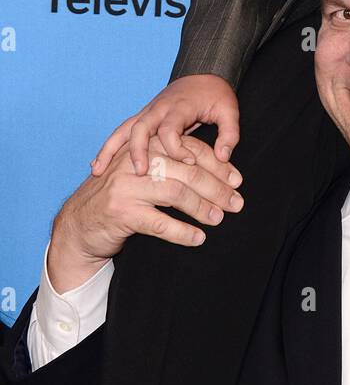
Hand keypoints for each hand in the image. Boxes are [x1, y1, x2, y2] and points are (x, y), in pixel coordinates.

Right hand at [49, 133, 244, 292]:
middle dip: (217, 187)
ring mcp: (126, 186)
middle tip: (237, 203)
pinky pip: (159, 223)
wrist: (77, 225)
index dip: (217, 165)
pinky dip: (182, 232)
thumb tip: (217, 171)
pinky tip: (198, 238)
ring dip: (203, 207)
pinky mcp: (121, 212)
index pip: (189, 150)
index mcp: (144, 146)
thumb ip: (169, 165)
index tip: (237, 180)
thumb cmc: (118, 198)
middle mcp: (134, 161)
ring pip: (176, 193)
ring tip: (219, 218)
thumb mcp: (141, 174)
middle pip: (187, 170)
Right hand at [90, 74, 239, 177]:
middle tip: (140, 173)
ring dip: (110, 149)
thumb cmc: (216, 95)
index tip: (189, 163)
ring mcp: (147, 113)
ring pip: (123, 130)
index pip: (170, 128)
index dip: (177, 148)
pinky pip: (120, 132)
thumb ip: (229, 133)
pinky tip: (96, 165)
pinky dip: (108, 148)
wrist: (203, 74)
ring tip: (98, 171)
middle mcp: (158, 109)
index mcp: (179, 107)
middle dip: (137, 150)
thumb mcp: (229, 111)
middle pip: (140, 128)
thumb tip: (223, 158)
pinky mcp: (142, 118)